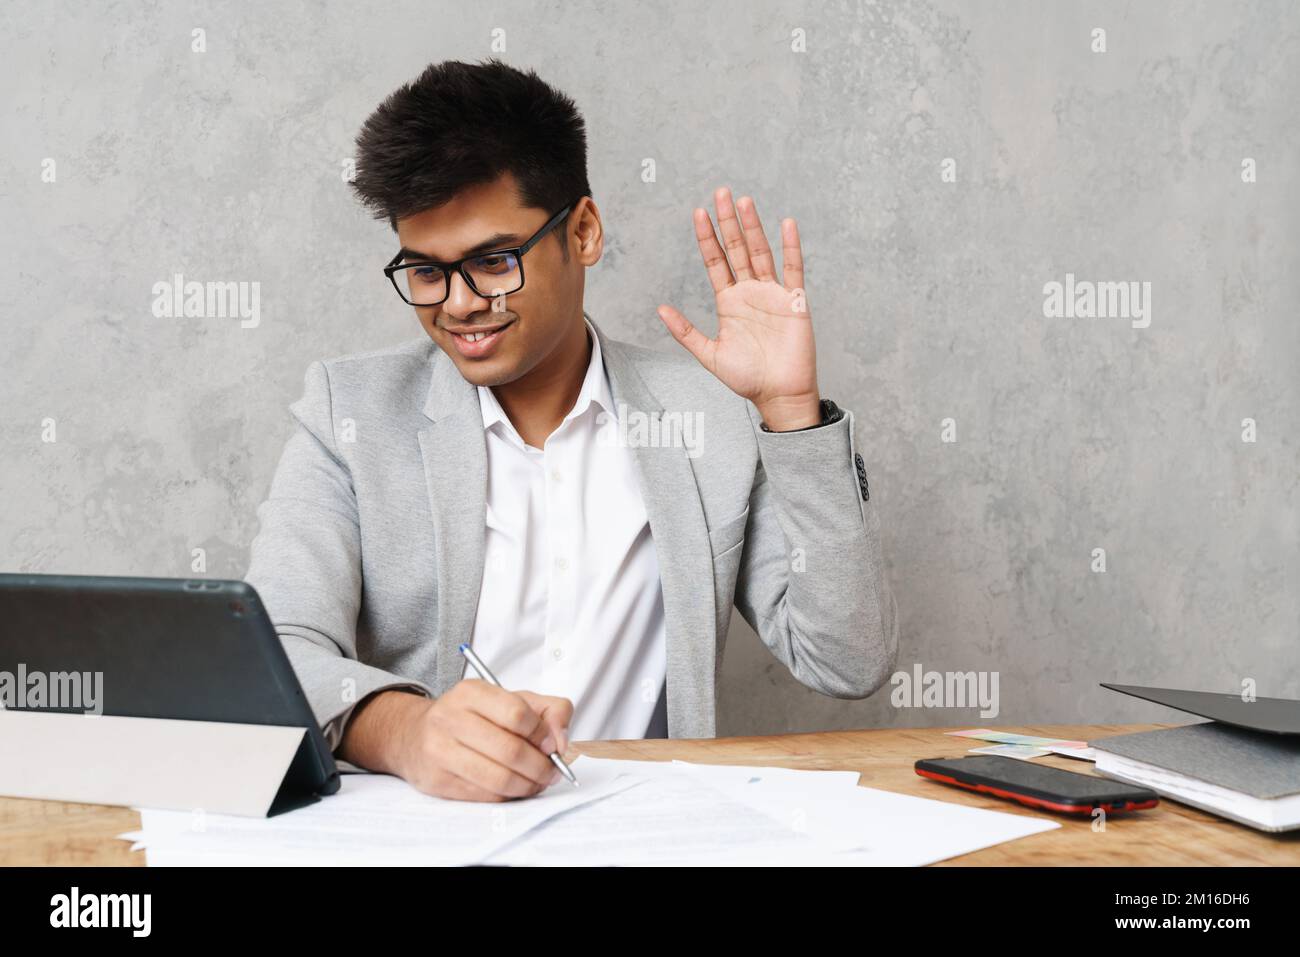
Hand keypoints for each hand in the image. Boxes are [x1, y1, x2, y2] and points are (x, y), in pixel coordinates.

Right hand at [344, 681, 573, 801]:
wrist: (414, 735)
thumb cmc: (472, 717)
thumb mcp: (509, 700)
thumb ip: (548, 710)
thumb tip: (561, 741)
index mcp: (471, 692)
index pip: (517, 713)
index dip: (542, 734)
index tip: (552, 745)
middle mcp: (450, 717)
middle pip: (510, 750)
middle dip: (540, 767)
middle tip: (551, 772)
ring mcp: (440, 750)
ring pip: (498, 778)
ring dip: (528, 786)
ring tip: (537, 783)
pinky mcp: (436, 780)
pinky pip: (484, 795)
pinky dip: (508, 796)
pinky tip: (514, 789)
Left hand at [657, 186, 821, 430]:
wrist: (778, 394)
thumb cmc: (747, 378)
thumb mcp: (709, 354)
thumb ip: (685, 332)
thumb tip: (660, 309)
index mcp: (729, 302)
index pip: (716, 262)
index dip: (707, 239)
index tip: (698, 213)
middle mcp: (750, 292)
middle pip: (737, 249)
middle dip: (729, 222)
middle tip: (721, 193)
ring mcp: (773, 294)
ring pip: (761, 252)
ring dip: (753, 227)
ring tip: (744, 202)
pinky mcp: (794, 301)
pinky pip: (794, 268)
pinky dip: (791, 246)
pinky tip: (786, 223)